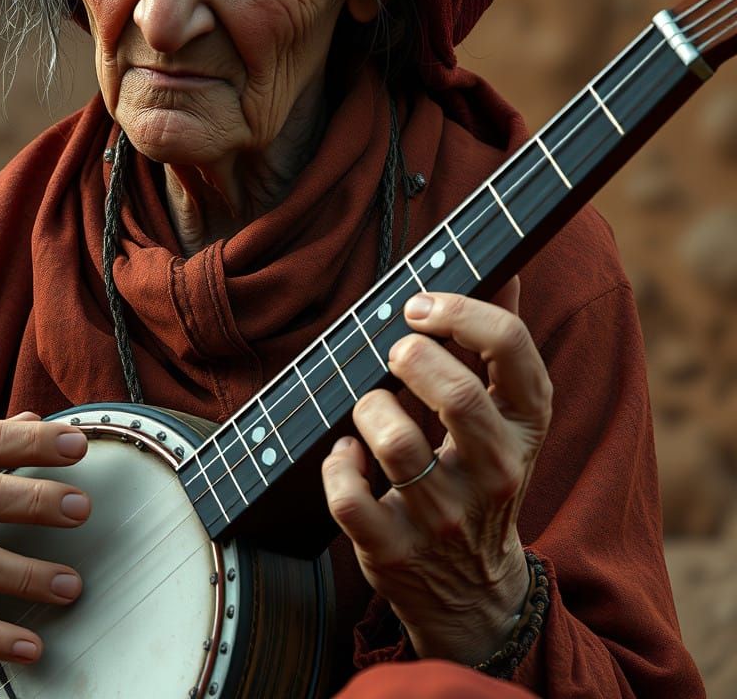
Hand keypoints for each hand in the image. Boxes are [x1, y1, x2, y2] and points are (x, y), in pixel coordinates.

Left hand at [322, 279, 550, 664]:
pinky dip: (336, 465)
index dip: (461, 311)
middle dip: (412, 356)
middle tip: (394, 352)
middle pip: (458, 395)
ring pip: (395, 441)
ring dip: (368, 408)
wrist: (474, 592)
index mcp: (525, 427)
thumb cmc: (483, 478)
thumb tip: (507, 268)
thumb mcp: (509, 419)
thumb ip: (500, 345)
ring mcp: (443, 516)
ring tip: (371, 409)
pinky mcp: (394, 550)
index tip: (419, 306)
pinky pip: (349, 497)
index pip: (513, 349)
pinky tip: (347, 457)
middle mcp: (495, 472)